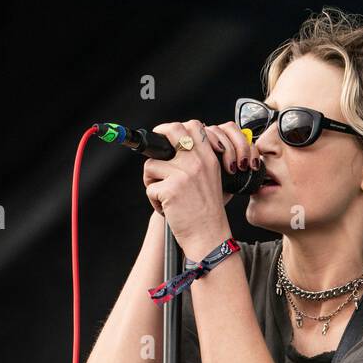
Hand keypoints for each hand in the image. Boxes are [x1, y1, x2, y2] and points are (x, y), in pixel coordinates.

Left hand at [142, 119, 258, 246]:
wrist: (209, 236)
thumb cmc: (207, 213)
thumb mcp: (212, 180)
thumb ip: (197, 162)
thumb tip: (173, 149)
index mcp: (209, 158)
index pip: (192, 126)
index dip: (174, 129)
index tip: (166, 138)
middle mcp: (197, 162)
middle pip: (170, 131)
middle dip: (156, 141)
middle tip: (154, 156)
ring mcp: (183, 174)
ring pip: (151, 165)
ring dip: (152, 181)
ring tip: (165, 196)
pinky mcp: (170, 189)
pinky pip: (150, 187)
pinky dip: (154, 201)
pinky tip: (168, 209)